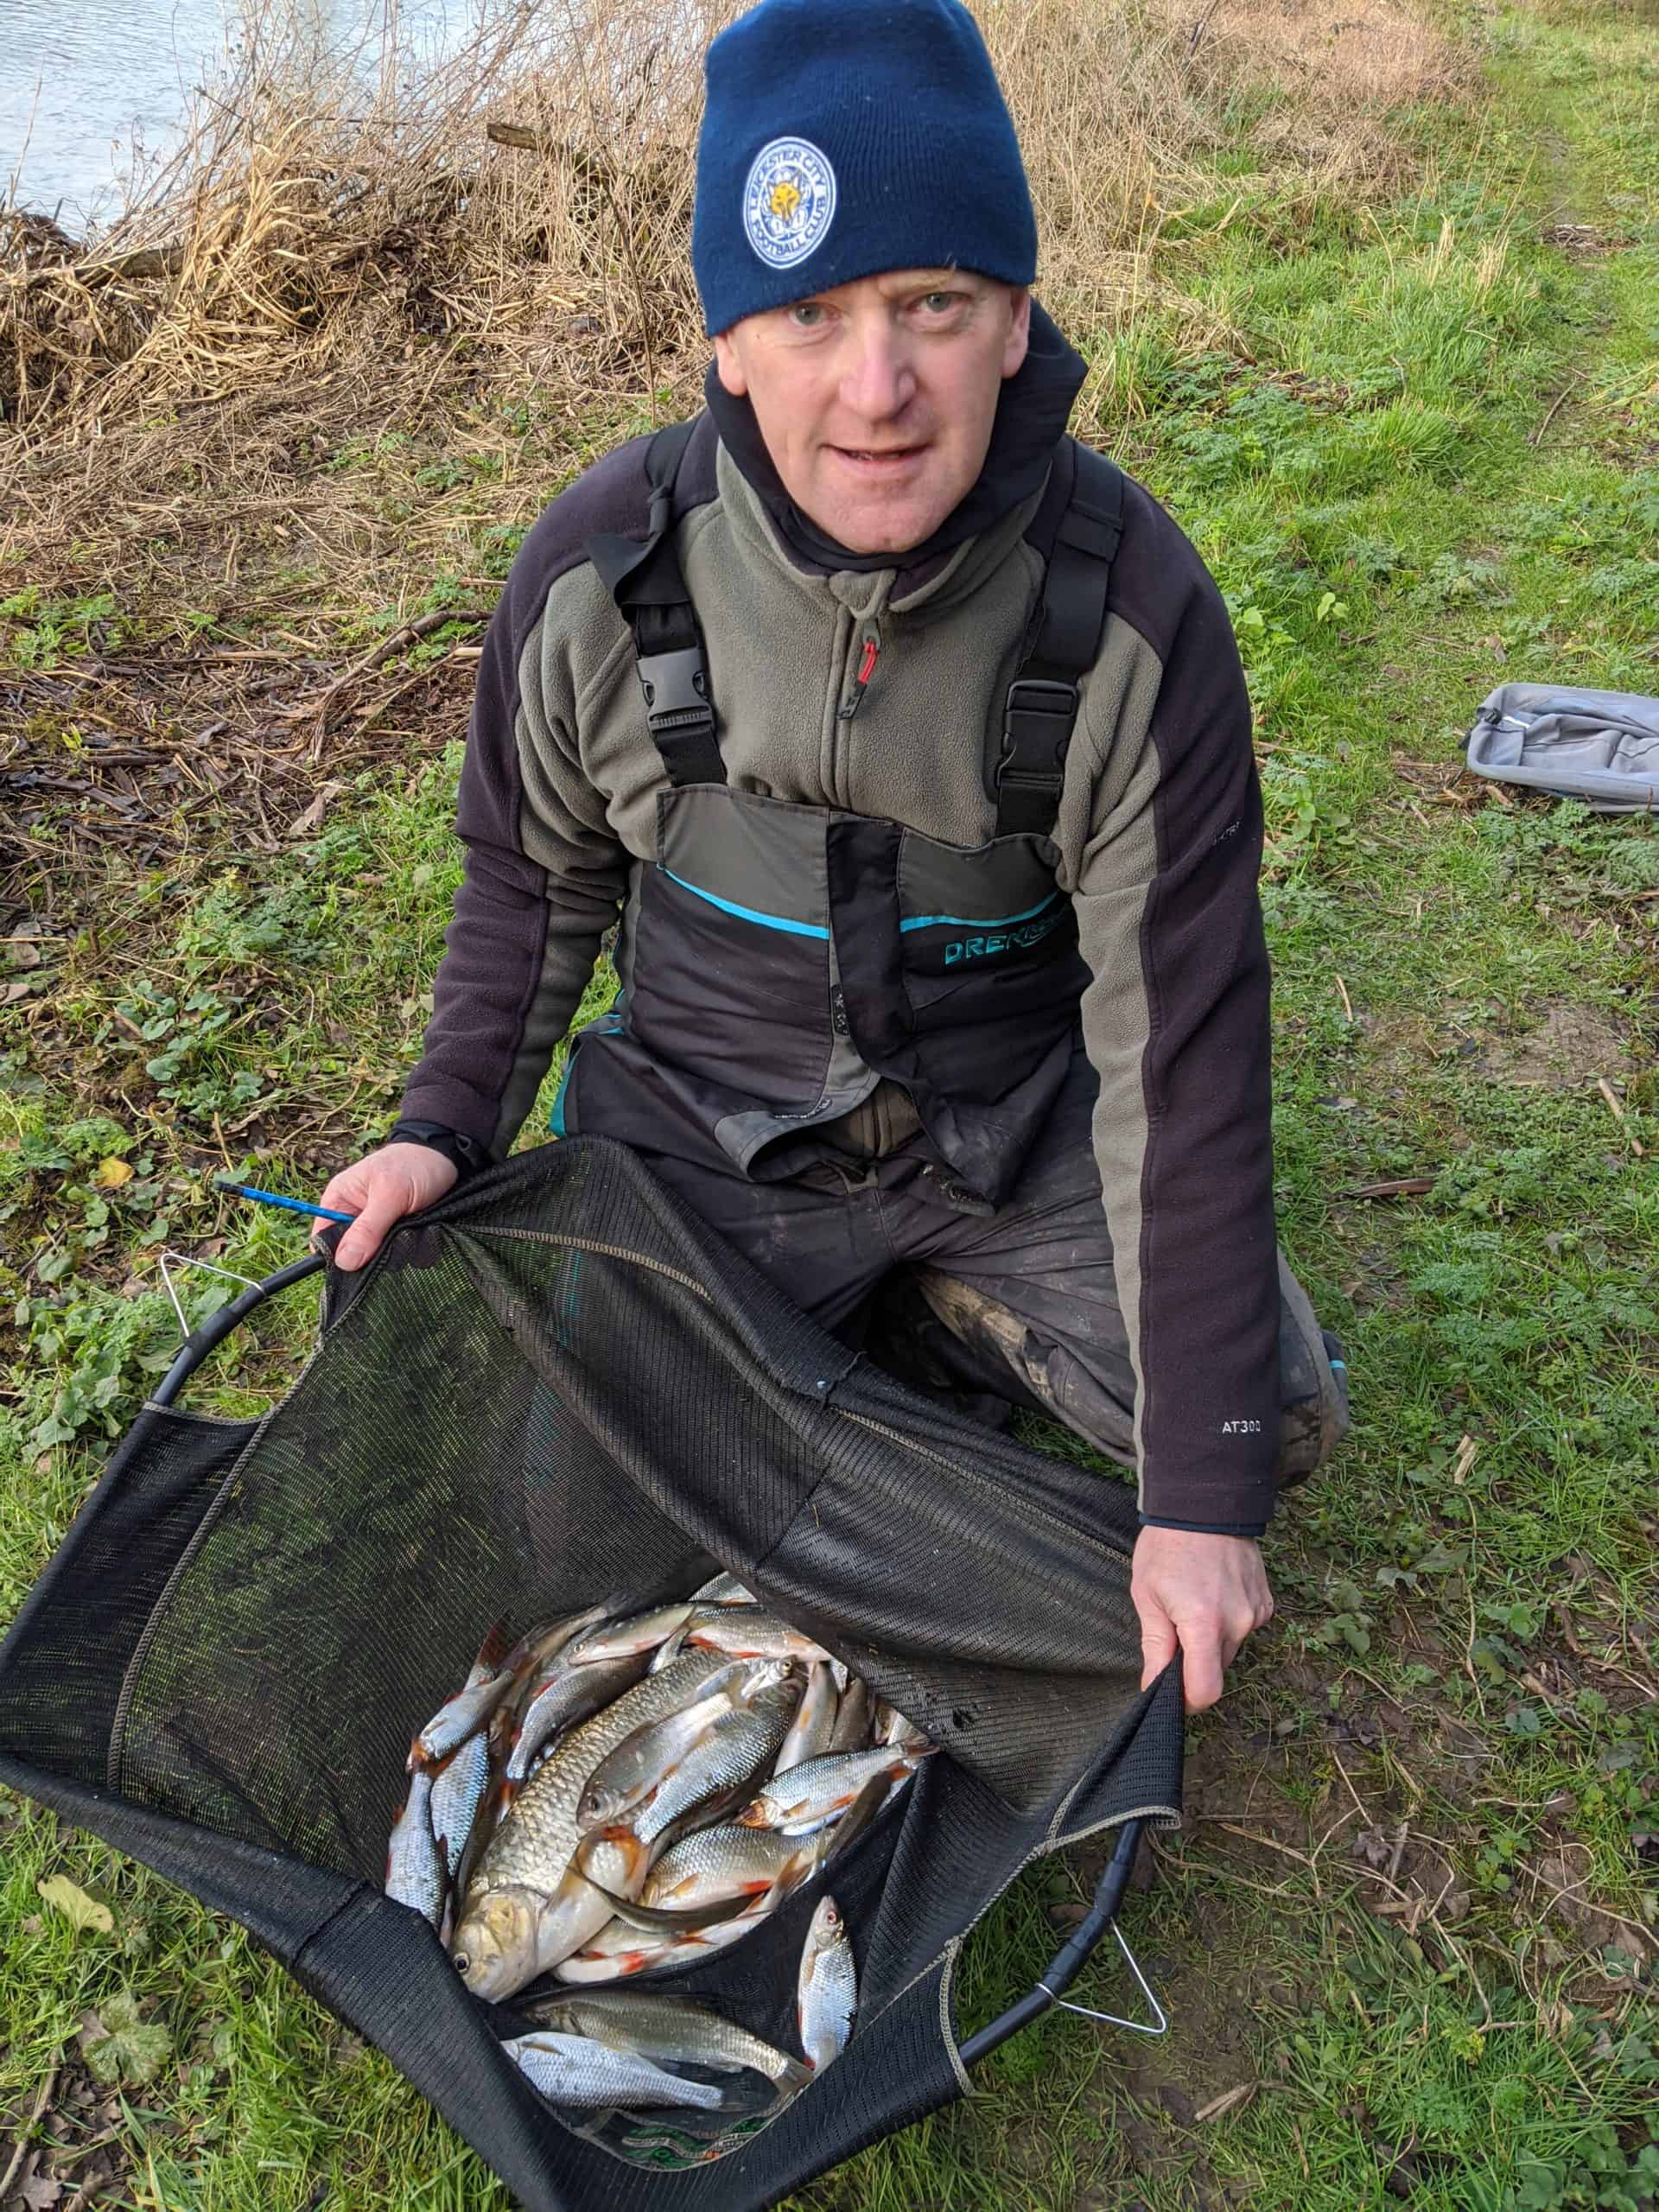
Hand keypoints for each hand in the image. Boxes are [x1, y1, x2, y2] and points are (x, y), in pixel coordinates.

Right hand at [314, 1142, 457, 1270]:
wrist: (444, 1157)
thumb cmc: (413, 1165)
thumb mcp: (390, 1195)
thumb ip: (368, 1228)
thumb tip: (344, 1261)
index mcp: (338, 1200)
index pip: (323, 1238)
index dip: (335, 1257)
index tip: (356, 1269)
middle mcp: (352, 1215)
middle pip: (348, 1251)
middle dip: (365, 1259)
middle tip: (388, 1257)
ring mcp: (372, 1225)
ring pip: (371, 1255)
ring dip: (386, 1257)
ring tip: (405, 1249)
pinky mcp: (392, 1231)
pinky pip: (389, 1251)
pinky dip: (400, 1253)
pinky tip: (412, 1248)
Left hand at [1131, 1526, 1272, 1712]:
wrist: (1205, 1503)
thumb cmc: (1167, 1546)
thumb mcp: (1148, 1595)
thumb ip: (1156, 1647)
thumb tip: (1153, 1690)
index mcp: (1204, 1623)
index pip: (1206, 1690)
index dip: (1187, 1701)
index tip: (1171, 1693)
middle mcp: (1238, 1623)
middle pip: (1216, 1670)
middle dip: (1194, 1663)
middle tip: (1173, 1630)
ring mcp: (1257, 1613)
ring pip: (1230, 1650)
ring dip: (1211, 1642)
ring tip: (1193, 1603)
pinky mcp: (1267, 1604)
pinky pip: (1244, 1629)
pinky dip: (1228, 1623)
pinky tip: (1214, 1594)